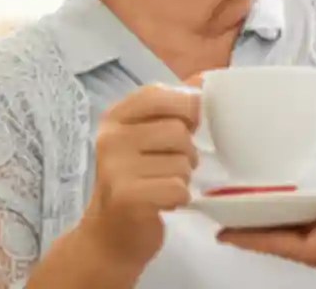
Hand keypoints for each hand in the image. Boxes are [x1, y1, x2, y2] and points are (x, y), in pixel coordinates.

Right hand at [75, 82, 200, 270]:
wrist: (109, 237)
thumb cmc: (137, 180)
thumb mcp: (147, 137)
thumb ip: (173, 108)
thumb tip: (205, 78)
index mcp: (115, 117)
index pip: (160, 94)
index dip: (185, 109)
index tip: (186, 127)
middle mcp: (110, 138)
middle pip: (178, 130)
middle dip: (186, 152)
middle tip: (170, 166)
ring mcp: (115, 168)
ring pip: (182, 161)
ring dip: (183, 176)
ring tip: (162, 184)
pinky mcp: (126, 197)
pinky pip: (179, 187)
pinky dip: (179, 198)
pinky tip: (161, 202)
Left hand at [216, 155, 315, 286]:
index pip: (292, 245)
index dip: (258, 239)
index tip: (227, 232)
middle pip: (281, 248)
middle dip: (248, 233)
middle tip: (214, 216)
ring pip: (287, 247)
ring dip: (261, 233)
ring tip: (229, 214)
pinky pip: (297, 244)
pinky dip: (278, 232)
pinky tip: (264, 216)